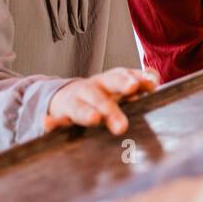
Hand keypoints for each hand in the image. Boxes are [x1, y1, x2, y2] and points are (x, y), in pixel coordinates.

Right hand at [44, 67, 158, 135]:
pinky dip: (51, 123)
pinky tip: (48, 125)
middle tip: (127, 113)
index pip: (123, 76)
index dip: (136, 78)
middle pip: (104, 92)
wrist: (62, 97)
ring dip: (87, 112)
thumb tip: (155, 77)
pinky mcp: (58, 116)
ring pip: (80, 107)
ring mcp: (74, 101)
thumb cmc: (100, 95)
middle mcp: (92, 88)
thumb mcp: (119, 89)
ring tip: (94, 119)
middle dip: (113, 102)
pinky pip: (53, 120)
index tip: (151, 84)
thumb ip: (139, 85)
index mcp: (109, 82)